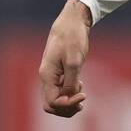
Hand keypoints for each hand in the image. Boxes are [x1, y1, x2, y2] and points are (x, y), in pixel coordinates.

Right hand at [38, 0, 91, 116]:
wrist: (71, 23)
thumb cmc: (72, 38)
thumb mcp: (74, 61)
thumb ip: (71, 82)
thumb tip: (69, 98)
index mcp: (47, 75)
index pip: (52, 103)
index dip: (68, 104)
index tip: (83, 95)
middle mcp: (47, 77)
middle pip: (51, 105)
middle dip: (66, 108)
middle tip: (82, 102)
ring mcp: (52, 76)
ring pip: (56, 99)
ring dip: (69, 102)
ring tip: (82, 94)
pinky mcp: (59, 72)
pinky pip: (61, 90)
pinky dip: (70, 93)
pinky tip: (80, 86)